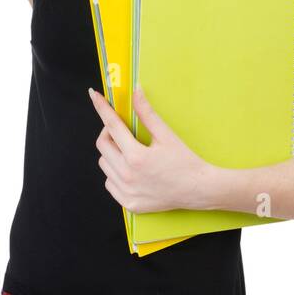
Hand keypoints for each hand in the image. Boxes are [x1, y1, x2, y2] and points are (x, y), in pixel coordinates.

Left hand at [88, 84, 210, 213]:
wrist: (199, 190)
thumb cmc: (185, 161)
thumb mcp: (166, 135)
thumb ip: (147, 113)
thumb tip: (135, 91)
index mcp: (136, 156)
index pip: (112, 125)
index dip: (102, 108)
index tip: (94, 95)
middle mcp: (127, 175)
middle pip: (102, 145)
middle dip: (109, 132)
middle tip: (122, 130)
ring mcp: (126, 191)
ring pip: (104, 164)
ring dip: (112, 153)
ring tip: (130, 152)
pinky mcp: (128, 203)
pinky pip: (109, 183)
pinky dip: (115, 173)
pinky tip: (131, 170)